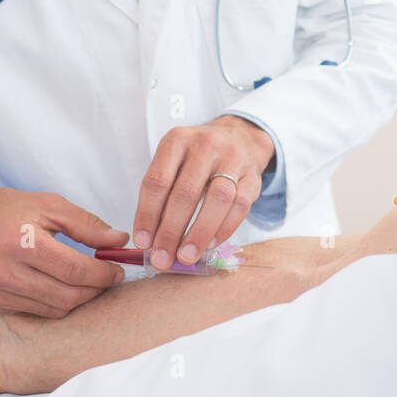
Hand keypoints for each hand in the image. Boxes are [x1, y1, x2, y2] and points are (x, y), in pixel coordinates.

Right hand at [0, 179, 126, 317]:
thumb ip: (87, 225)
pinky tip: (61, 286)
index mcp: (23, 241)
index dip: (103, 274)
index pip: (75, 270)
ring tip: (88, 281)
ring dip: (79, 298)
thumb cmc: (7, 208)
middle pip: (67, 295)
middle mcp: (6, 271)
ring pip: (55, 309)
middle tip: (108, 278)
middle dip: (95, 289)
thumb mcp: (49, 204)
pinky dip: (56, 303)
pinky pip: (37, 312)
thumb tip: (119, 241)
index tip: (117, 270)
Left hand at [134, 116, 274, 268]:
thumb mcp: (174, 161)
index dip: (147, 215)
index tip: (143, 242)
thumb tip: (150, 239)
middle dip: (170, 232)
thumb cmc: (198, 157)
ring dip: (199, 233)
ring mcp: (232, 158)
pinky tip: (210, 244)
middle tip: (162, 258)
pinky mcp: (253, 175)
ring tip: (186, 256)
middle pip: (185, 193)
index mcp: (177, 140)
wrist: (239, 137)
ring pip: (217, 199)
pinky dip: (224, 229)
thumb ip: (162, 194)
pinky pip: (240, 206)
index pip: (157, 181)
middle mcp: (205, 145)